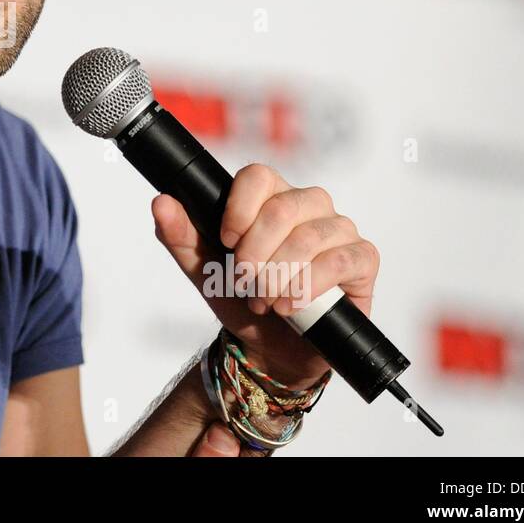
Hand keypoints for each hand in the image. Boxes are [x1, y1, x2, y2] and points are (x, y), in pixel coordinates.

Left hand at [152, 162, 379, 390]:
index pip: (257, 176)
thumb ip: (180, 235)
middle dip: (255, 253)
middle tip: (243, 282)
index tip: (225, 240)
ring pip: (310, 237)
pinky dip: (310, 286)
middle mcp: (308, 204)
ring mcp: (338, 229)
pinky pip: (342, 260)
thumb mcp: (202, 270)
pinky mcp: (362, 258)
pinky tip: (291, 306)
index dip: (239, 207)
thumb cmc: (239, 298)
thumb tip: (161, 202)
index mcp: (269, 197)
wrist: (268, 347)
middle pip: (283, 208)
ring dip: (279, 276)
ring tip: (264, 300)